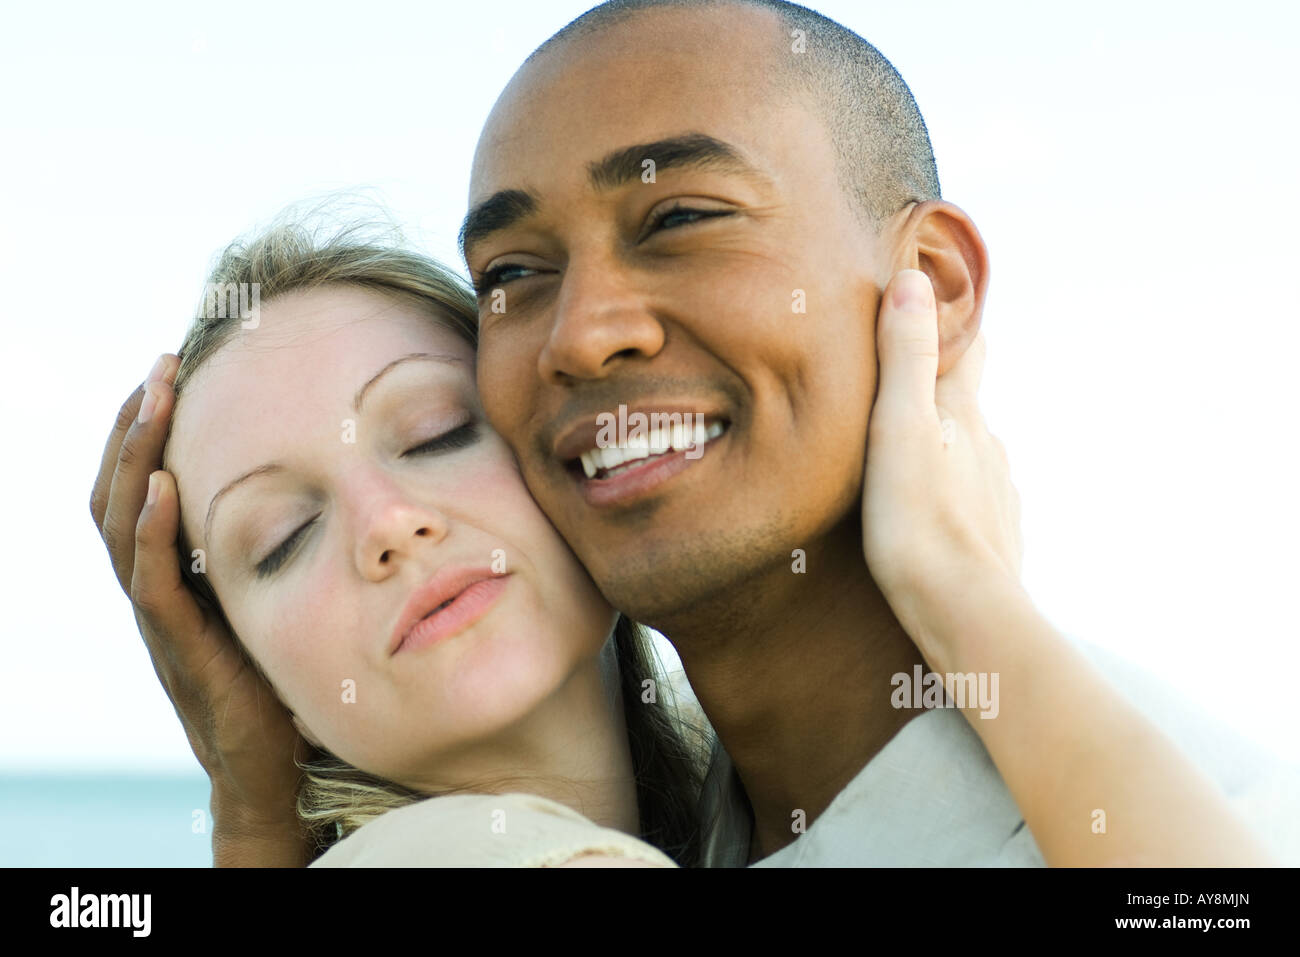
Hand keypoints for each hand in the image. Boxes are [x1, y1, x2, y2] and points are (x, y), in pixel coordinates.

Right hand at [90, 356, 308, 862]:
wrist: (262, 757)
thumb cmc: (272, 669)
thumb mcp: (263, 591)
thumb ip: (265, 544)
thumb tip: (315, 477)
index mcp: (169, 569)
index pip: (137, 486)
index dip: (144, 429)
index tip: (169, 371)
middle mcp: (151, 585)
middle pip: (118, 490)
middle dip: (135, 423)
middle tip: (160, 365)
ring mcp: (157, 614)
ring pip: (121, 522)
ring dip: (135, 455)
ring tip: (153, 397)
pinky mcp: (178, 643)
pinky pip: (149, 580)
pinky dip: (148, 528)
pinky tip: (161, 484)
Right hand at [862, 270, 1023, 668]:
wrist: (965, 613)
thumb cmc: (919, 524)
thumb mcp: (898, 429)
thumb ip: (905, 356)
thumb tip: (913, 279)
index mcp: (963, 414)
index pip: (968, 347)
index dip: (953, 320)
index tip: (934, 298)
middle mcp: (989, 446)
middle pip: (968, 400)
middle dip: (940, 385)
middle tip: (901, 379)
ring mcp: (996, 493)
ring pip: (971, 453)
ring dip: (944, 445)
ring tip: (905, 452)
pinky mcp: (994, 537)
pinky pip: (972, 501)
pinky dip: (952, 494)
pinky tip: (928, 511)